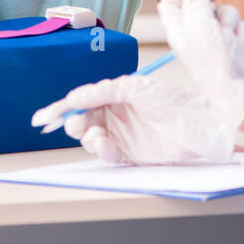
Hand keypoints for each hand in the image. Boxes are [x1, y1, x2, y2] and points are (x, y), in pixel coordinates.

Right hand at [31, 73, 235, 164]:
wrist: (202, 126)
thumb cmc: (175, 101)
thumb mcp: (136, 88)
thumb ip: (102, 92)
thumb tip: (73, 97)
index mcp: (116, 94)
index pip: (82, 100)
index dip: (61, 108)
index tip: (42, 117)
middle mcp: (117, 115)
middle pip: (83, 120)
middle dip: (73, 123)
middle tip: (75, 124)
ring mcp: (124, 135)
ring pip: (92, 139)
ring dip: (87, 137)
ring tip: (96, 134)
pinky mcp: (132, 155)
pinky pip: (108, 155)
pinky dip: (101, 150)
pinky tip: (104, 143)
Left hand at [156, 0, 243, 136]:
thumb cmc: (217, 64)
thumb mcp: (200, 24)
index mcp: (178, 31)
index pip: (171, 1)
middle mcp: (195, 36)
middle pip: (199, 3)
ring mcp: (216, 42)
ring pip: (223, 13)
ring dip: (229, 18)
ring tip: (229, 36)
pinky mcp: (235, 47)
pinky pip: (239, 27)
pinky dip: (242, 33)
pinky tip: (240, 48)